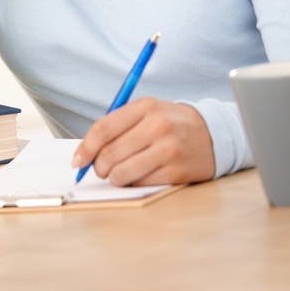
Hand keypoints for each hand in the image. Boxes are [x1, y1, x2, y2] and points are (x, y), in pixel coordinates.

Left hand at [71, 97, 214, 184]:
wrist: (212, 135)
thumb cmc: (170, 124)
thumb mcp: (147, 112)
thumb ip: (118, 126)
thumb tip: (86, 151)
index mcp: (145, 106)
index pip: (104, 128)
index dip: (85, 147)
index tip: (77, 161)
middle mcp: (157, 126)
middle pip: (111, 153)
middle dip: (98, 166)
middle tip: (100, 169)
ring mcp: (168, 149)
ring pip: (123, 172)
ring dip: (114, 177)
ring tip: (118, 173)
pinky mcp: (177, 171)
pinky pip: (141, 183)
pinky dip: (133, 183)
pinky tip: (138, 176)